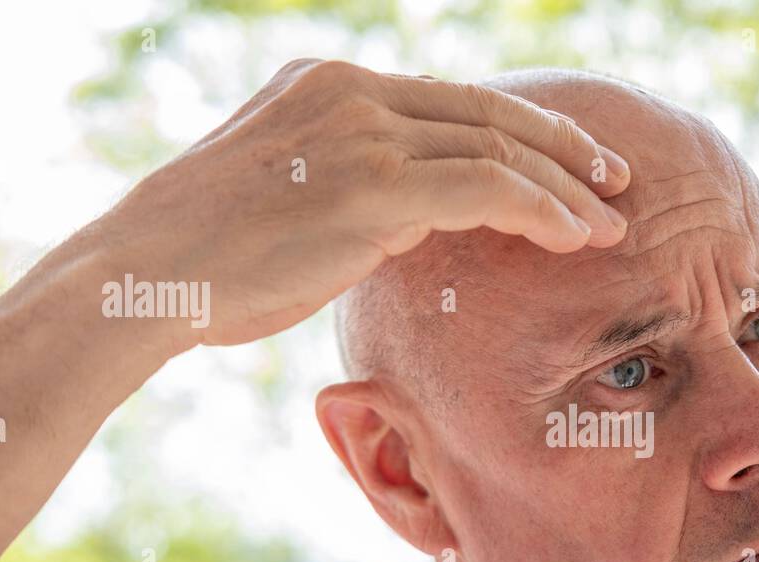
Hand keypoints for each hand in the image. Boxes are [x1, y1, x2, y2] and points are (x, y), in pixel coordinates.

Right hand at [90, 59, 630, 351]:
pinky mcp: (372, 184)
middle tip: (615, 180)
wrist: (143, 277)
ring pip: (499, 147)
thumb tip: (412, 214)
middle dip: (564, 149)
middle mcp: (352, 93)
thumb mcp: (285, 196)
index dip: (522, 133)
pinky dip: (542, 210)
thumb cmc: (208, 260)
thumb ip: (352, 183)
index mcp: (331, 87)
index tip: (568, 164)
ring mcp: (361, 133)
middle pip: (490, 111)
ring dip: (566, 187)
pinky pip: (487, 186)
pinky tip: (574, 238)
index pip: (453, 101)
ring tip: (610, 222)